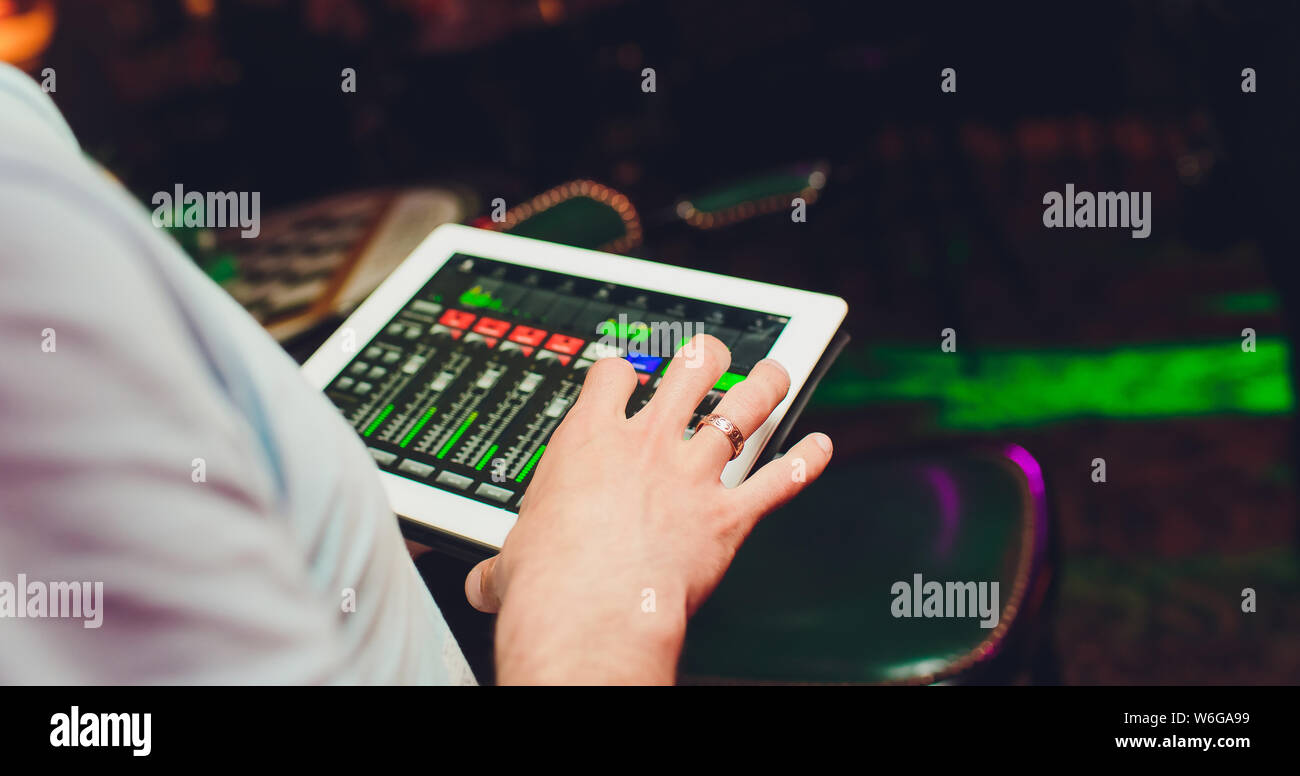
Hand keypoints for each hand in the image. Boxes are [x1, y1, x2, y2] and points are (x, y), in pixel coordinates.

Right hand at [464, 334, 832, 683]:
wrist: (589, 610)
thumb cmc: (547, 582)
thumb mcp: (510, 563)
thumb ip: (501, 566)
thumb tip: (482, 585)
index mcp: (589, 441)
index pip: (609, 374)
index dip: (621, 367)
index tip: (626, 373)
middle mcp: (647, 445)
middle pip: (688, 369)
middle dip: (705, 355)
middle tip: (711, 354)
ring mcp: (692, 476)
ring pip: (742, 409)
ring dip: (764, 385)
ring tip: (775, 372)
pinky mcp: (728, 516)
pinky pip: (779, 481)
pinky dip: (805, 464)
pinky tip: (822, 449)